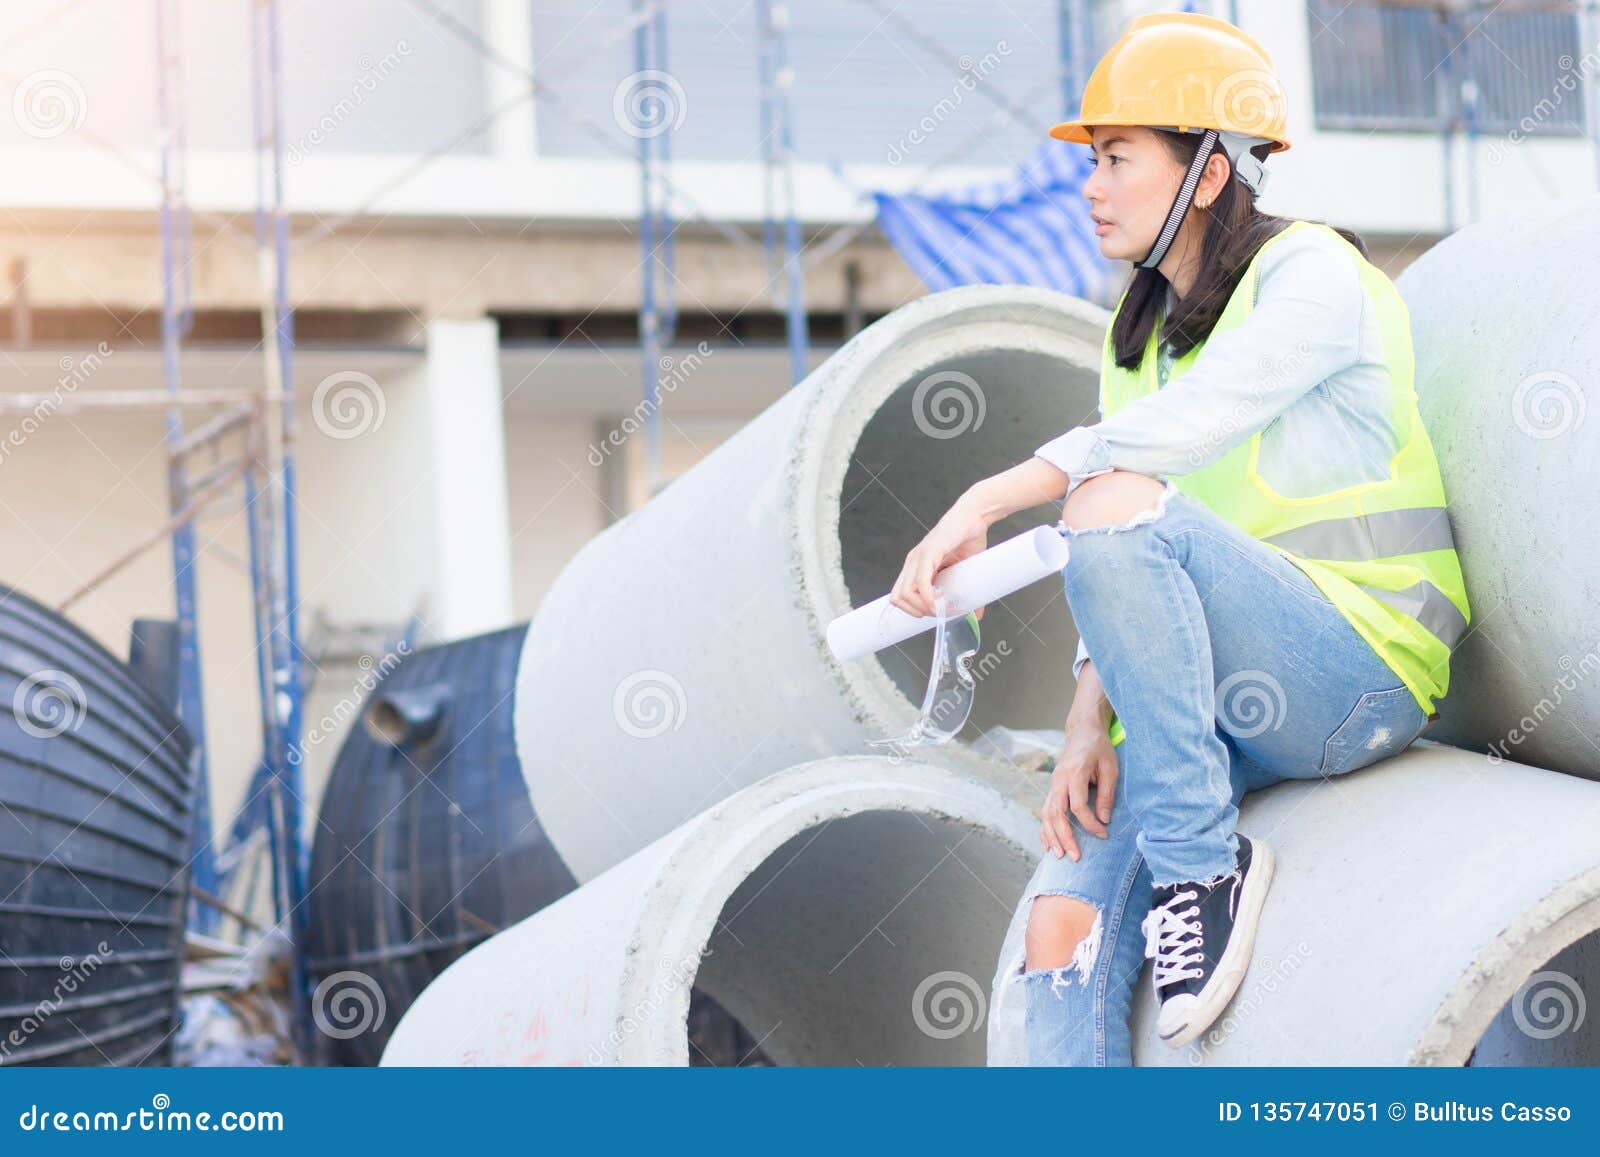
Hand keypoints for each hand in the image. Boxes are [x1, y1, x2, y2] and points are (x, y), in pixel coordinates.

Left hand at [887, 501, 989, 620]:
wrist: (975, 516)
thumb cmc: (969, 540)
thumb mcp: (966, 572)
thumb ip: (968, 592)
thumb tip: (977, 615)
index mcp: (916, 566)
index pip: (900, 595)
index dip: (913, 610)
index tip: (934, 614)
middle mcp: (913, 562)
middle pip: (897, 598)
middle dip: (916, 612)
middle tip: (938, 613)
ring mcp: (918, 557)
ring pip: (905, 593)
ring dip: (922, 608)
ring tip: (941, 609)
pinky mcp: (929, 552)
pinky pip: (920, 582)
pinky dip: (927, 598)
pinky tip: (938, 604)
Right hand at [1040, 718, 1118, 860]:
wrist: (1082, 732)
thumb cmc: (1099, 749)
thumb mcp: (1110, 767)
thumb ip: (1106, 794)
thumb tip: (1104, 819)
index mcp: (1074, 773)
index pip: (1078, 805)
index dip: (1090, 824)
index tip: (1104, 834)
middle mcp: (1059, 780)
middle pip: (1057, 813)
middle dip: (1065, 837)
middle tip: (1075, 857)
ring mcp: (1052, 785)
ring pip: (1047, 814)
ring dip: (1052, 836)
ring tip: (1059, 856)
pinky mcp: (1052, 789)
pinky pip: (1045, 812)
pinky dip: (1045, 829)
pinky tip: (1048, 845)